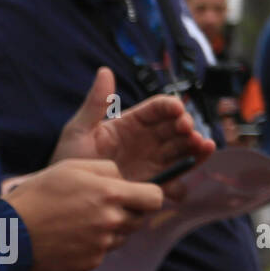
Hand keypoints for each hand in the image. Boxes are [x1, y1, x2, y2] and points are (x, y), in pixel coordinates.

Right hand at [3, 159, 164, 270]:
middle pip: (139, 219)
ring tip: (79, 222)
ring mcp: (102, 245)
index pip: (155, 198)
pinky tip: (70, 238)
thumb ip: (107, 169)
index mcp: (111, 194)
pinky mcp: (90, 264)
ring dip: (109, 230)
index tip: (137, 195)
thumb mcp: (72, 167)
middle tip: (98, 207)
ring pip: (121, 237)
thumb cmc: (39, 195)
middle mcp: (112, 221)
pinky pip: (102, 253)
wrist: (8, 234)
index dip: (148, 195)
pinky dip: (91, 246)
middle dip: (126, 212)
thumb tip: (124, 179)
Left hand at [50, 67, 215, 181]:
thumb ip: (95, 103)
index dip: (171, 107)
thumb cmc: (68, 162)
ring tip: (204, 146)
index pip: (158, 109)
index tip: (177, 110)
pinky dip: (190, 171)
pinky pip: (177, 175)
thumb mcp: (78, 131)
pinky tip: (195, 165)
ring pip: (182, 149)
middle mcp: (146, 140)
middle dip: (186, 126)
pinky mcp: (155, 182)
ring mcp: (153, 161)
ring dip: (196, 146)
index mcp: (131, 123)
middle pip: (175, 128)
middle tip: (188, 130)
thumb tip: (105, 70)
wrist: (65, 199)